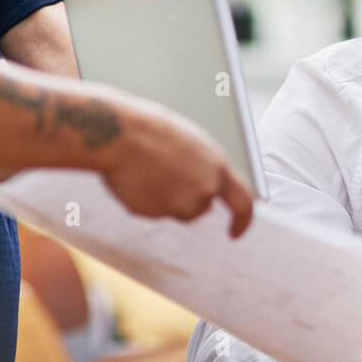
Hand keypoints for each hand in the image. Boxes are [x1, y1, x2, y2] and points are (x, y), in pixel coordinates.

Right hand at [94, 88, 253, 237]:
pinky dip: (144, 199)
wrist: (118, 133)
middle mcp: (203, 191)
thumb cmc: (154, 130)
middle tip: (166, 175)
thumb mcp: (194, 146)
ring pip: (175, 211)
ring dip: (165, 198)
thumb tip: (207, 192)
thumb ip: (206, 171)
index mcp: (219, 169)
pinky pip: (151, 211)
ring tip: (149, 170)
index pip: (243, 203)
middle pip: (200, 209)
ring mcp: (178, 204)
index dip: (242, 220)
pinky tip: (135, 177)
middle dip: (186, 199)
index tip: (236, 231)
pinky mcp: (153, 213)